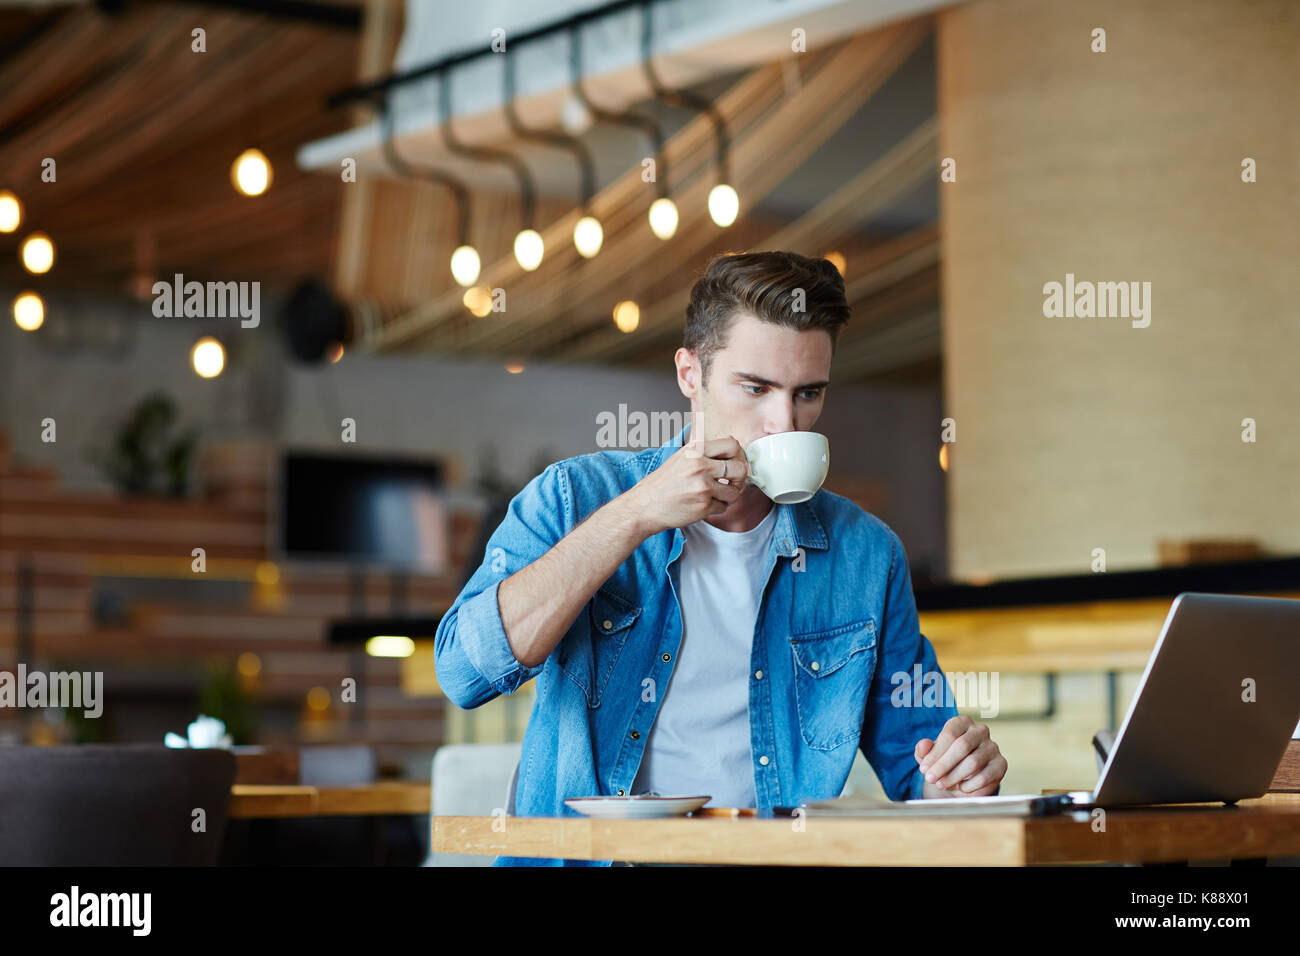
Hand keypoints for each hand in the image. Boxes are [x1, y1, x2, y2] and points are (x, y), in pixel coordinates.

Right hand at [620, 435, 749, 535]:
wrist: (644, 506)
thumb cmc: (663, 483)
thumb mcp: (681, 457)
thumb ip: (705, 451)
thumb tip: (733, 443)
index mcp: (695, 450)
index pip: (733, 445)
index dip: (739, 455)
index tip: (735, 463)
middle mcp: (700, 465)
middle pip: (740, 468)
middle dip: (739, 479)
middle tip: (732, 483)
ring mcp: (702, 487)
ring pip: (734, 491)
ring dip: (728, 496)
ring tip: (715, 495)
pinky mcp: (703, 506)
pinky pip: (724, 507)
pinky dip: (717, 508)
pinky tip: (703, 504)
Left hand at [914, 715, 1005, 797]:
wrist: (963, 780)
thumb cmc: (945, 762)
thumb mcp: (929, 756)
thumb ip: (923, 750)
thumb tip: (923, 745)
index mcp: (962, 722)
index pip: (949, 734)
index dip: (935, 753)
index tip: (924, 769)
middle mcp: (980, 730)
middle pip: (962, 746)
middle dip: (943, 765)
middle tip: (931, 779)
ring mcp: (993, 747)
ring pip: (973, 762)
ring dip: (954, 776)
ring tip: (942, 784)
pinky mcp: (1001, 764)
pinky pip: (984, 777)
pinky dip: (969, 786)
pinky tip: (961, 788)